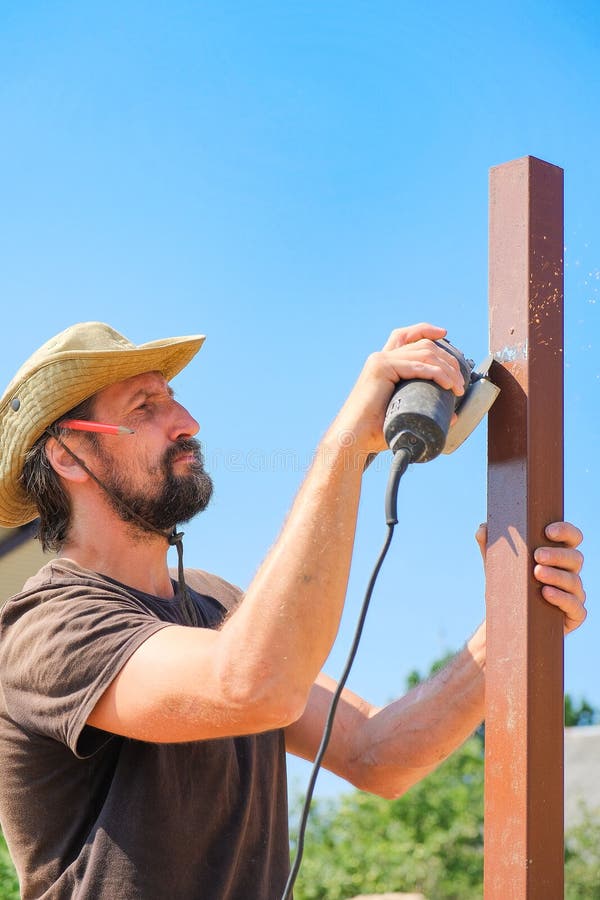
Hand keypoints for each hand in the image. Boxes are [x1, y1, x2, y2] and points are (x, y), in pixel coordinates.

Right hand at [332, 323, 465, 454]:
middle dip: (447, 358)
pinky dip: (437, 373)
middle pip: (422, 344)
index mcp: (383, 364)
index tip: (445, 333)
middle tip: (460, 380)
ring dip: (447, 368)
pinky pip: (418, 366)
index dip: (426, 330)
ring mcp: (380, 361)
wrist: (354, 438)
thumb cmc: (374, 431)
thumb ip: (425, 412)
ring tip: (458, 387)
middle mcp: (381, 358)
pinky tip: (448, 384)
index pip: (405, 336)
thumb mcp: (404, 415)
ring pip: (424, 353)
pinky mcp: (381, 368)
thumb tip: (452, 416)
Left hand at [475, 521, 585, 634]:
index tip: (547, 531)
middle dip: (557, 554)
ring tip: (537, 573)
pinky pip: (576, 607)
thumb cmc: (508, 586)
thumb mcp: (498, 565)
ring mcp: (574, 594)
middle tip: (536, 555)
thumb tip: (482, 528)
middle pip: (575, 558)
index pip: (571, 537)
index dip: (565, 531)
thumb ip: (489, 546)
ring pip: (574, 581)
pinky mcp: (574, 615)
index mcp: (558, 555)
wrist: (508, 621)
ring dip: (557, 576)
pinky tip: (546, 593)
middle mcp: (570, 572)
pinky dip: (562, 599)